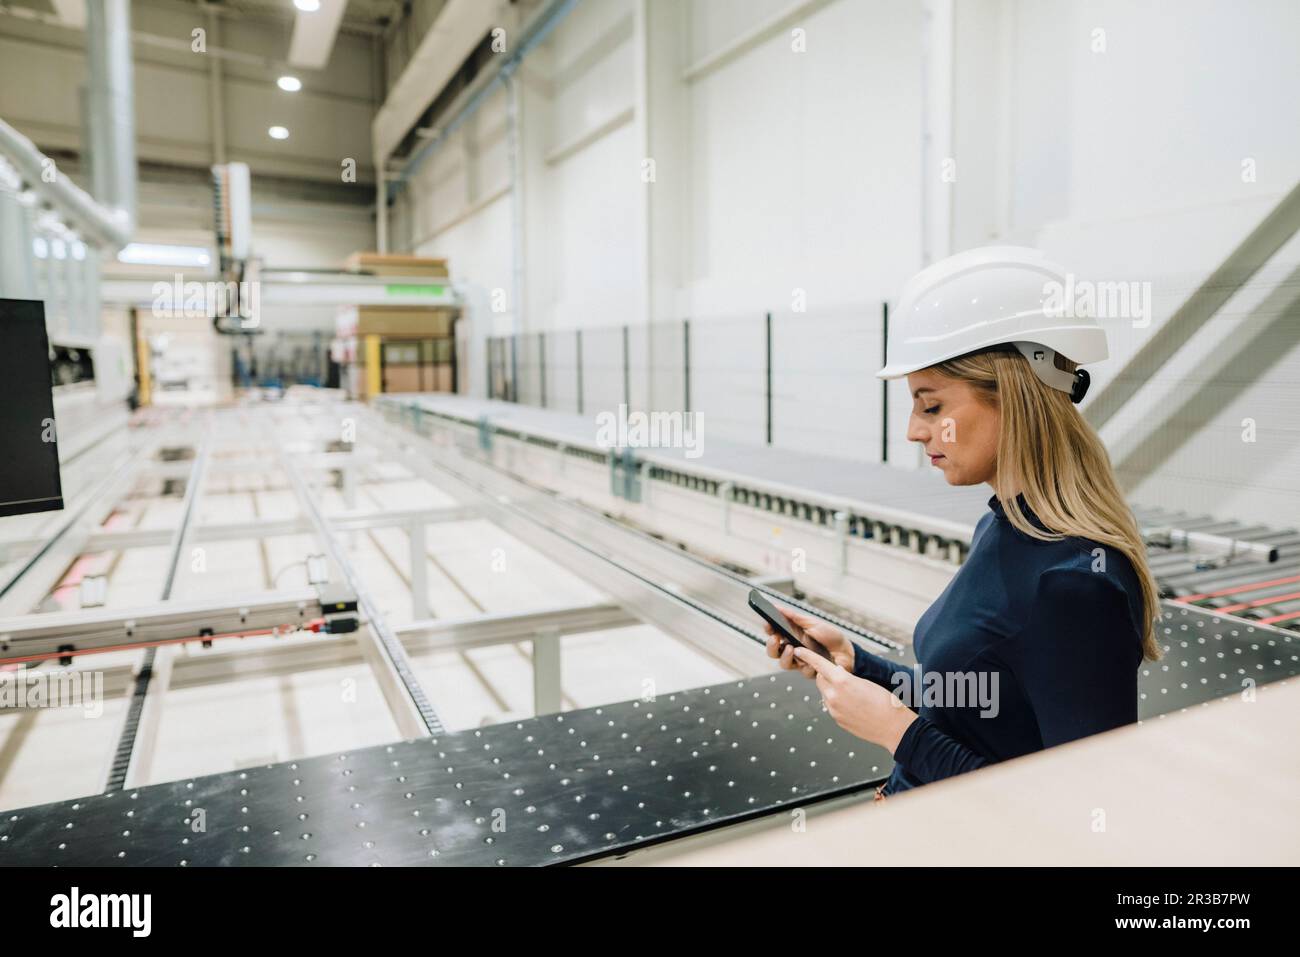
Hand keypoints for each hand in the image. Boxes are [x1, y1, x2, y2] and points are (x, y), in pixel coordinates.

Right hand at [762, 603, 855, 678]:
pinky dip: (807, 664)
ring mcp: (801, 661)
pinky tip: (812, 660)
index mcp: (792, 636)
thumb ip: (794, 617)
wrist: (847, 651)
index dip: (768, 630)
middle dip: (771, 646)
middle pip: (773, 651)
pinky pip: (802, 671)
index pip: (773, 634)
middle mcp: (793, 649)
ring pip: (784, 664)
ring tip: (791, 649)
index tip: (768, 624)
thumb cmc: (831, 636)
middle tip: (775, 639)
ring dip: (785, 657)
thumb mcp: (812, 623)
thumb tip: (777, 607)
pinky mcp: (809, 671)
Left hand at [793, 646, 918, 754]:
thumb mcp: (864, 682)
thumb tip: (836, 677)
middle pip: (820, 679)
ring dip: (832, 690)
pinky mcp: (836, 719)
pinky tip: (854, 706)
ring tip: (853, 695)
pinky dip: (838, 703)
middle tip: (842, 677)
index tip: (798, 650)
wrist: (893, 727)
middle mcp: (834, 695)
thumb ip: (846, 678)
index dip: (807, 656)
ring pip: (825, 693)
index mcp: (842, 681)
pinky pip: (831, 706)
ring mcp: (833, 709)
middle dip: (826, 676)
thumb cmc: (885, 701)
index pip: (819, 664)